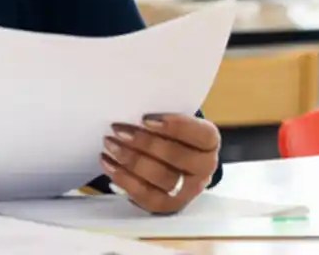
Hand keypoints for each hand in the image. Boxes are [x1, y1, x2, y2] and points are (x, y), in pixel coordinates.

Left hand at [101, 114, 219, 214]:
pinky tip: (108, 163)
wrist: (173, 165)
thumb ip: (160, 119)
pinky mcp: (168, 205)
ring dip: (131, 160)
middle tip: (118, 130)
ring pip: (161, 177)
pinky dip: (124, 178)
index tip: (145, 118)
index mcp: (209, 143)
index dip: (175, 126)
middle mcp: (205, 168)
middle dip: (144, 142)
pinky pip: (146, 195)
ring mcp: (188, 190)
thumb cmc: (169, 136)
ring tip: (110, 144)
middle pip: (176, 156)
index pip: (200, 135)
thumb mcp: (172, 123)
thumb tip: (132, 113)